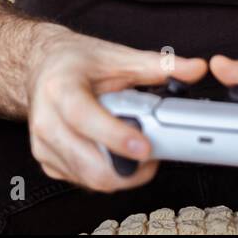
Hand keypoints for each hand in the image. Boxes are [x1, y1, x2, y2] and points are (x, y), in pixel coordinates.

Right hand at [25, 27, 208, 192]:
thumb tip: (194, 69)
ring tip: (138, 150)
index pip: (85, 119)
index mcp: (60, 88)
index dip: (115, 136)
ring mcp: (44, 145)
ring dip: (121, 172)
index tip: (144, 145)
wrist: (42, 68)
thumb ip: (159, 65)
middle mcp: (46, 120)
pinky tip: (116, 154)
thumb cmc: (75, 62)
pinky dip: (106, 173)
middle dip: (128, 167)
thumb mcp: (118, 56)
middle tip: (153, 153)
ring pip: (88, 178)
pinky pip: (83, 181)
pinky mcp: (47, 161)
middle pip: (87, 162)